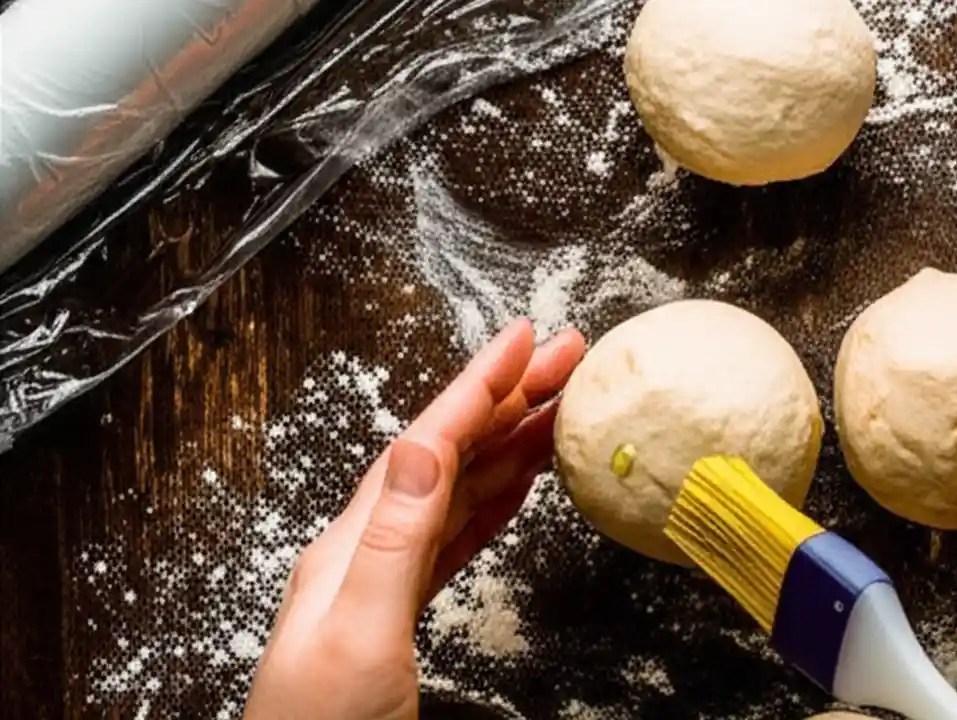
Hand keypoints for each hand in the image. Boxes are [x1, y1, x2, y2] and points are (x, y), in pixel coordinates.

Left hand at [244, 319, 585, 719]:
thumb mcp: (359, 636)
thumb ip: (392, 543)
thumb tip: (418, 447)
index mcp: (356, 543)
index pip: (428, 442)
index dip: (480, 385)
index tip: (526, 339)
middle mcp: (370, 547)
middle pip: (449, 451)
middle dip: (510, 396)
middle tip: (567, 357)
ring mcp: (385, 577)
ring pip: (461, 487)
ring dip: (511, 440)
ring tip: (558, 407)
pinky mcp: (404, 609)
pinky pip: (460, 533)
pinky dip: (496, 499)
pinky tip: (517, 484)